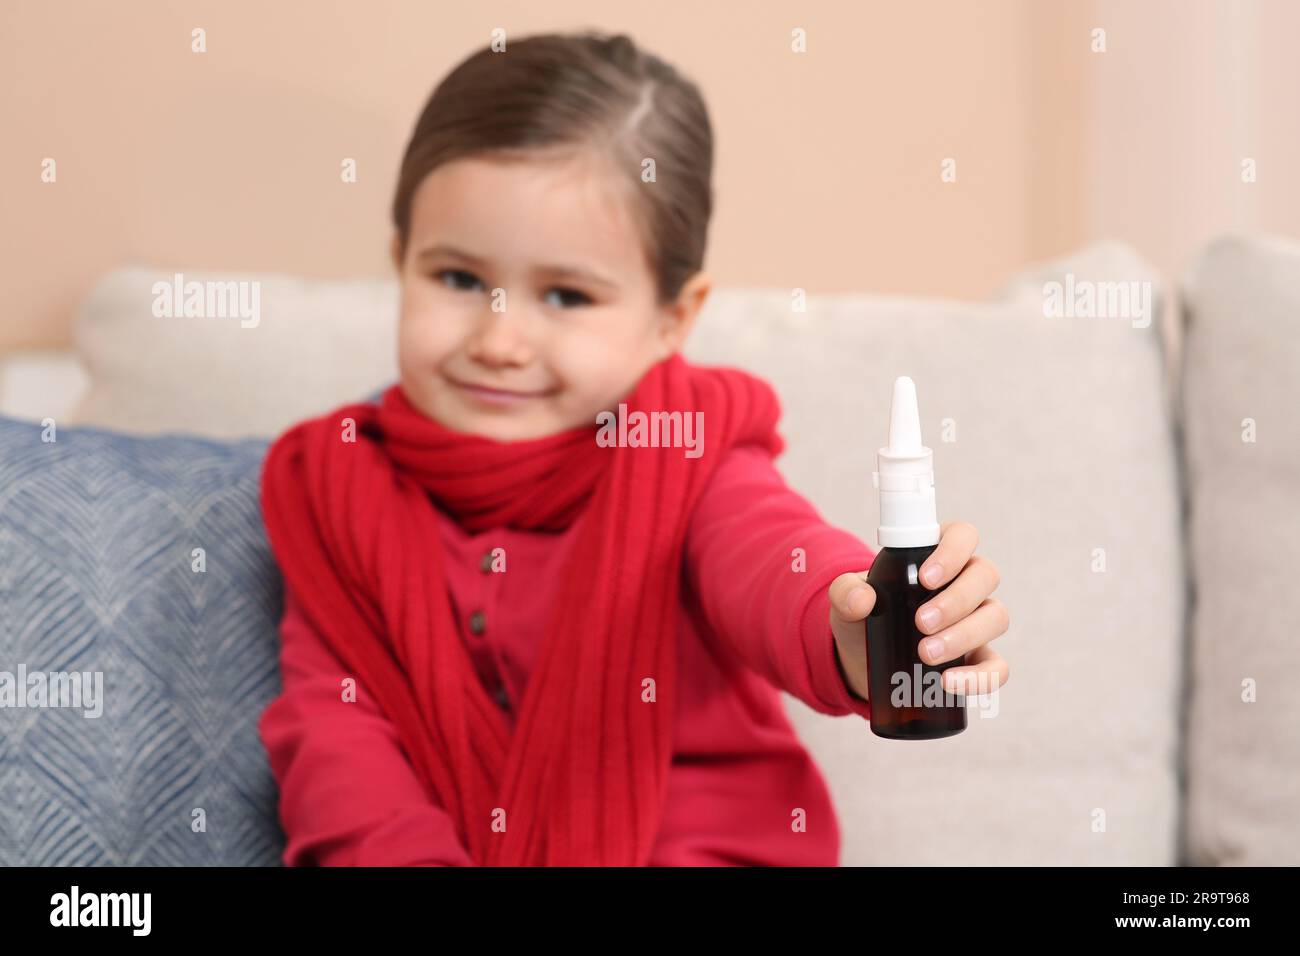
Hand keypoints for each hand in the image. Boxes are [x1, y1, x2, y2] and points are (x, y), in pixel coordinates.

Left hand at [829, 521, 1010, 700]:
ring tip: (926, 653)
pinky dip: (980, 677)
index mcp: (937, 554)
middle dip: (956, 600)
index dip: (953, 552)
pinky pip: (998, 666)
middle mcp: (965, 582)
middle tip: (921, 622)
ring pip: (996, 617)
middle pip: (985, 575)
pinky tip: (949, 682)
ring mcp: (977, 620)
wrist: (863, 659)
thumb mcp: (846, 600)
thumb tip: (863, 600)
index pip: (963, 535)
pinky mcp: (979, 658)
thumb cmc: (863, 615)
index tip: (926, 578)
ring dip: (965, 635)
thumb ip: (845, 592)